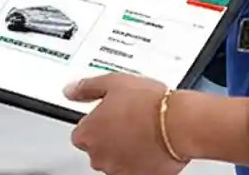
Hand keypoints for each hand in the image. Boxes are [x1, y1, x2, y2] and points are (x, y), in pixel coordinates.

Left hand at [65, 74, 186, 174]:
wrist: (178, 123)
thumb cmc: (148, 104)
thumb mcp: (113, 82)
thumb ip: (86, 88)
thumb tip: (70, 90)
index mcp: (87, 134)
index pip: (82, 132)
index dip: (97, 121)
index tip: (110, 113)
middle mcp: (99, 157)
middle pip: (98, 149)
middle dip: (111, 137)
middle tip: (130, 119)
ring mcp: (119, 171)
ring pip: (117, 161)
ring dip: (126, 149)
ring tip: (144, 130)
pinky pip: (137, 169)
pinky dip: (143, 160)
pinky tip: (153, 144)